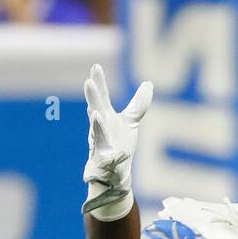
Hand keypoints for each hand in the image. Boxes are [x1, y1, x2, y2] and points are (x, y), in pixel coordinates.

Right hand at [82, 63, 152, 221]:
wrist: (115, 172)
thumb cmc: (119, 144)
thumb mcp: (131, 121)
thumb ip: (138, 104)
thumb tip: (149, 83)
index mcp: (105, 117)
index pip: (101, 97)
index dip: (99, 82)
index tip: (95, 66)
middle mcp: (100, 128)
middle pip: (96, 110)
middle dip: (92, 98)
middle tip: (88, 82)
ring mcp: (100, 145)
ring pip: (97, 133)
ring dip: (95, 124)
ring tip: (94, 113)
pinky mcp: (103, 162)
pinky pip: (105, 157)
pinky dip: (109, 154)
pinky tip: (112, 150)